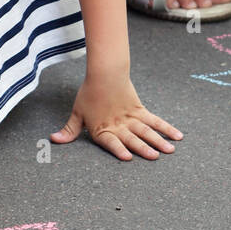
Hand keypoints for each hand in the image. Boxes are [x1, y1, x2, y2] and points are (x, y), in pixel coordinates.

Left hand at [50, 74, 183, 160]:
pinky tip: (177, 135)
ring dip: (159, 140)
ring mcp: (131, 118)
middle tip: (155, 157)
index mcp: (102, 129)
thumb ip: (69, 130)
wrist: (105, 72)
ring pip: (147, 130)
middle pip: (133, 137)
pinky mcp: (140, 110)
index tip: (127, 157)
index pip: (111, 141)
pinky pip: (155, 120)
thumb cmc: (89, 94)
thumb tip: (53, 139)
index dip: (119, 149)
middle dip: (144, 148)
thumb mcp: (77, 113)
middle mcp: (119, 125)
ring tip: (169, 150)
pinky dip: (166, 128)